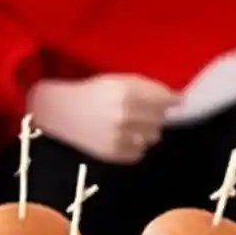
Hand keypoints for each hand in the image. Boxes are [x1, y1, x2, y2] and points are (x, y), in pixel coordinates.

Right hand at [28, 74, 179, 163]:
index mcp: (127, 93)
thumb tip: (178, 101)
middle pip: (161, 120)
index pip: (167, 101)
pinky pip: (139, 153)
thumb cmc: (90, 92)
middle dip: (153, 116)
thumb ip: (148, 88)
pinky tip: (120, 137)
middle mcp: (126, 115)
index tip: (171, 102)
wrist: (58, 111)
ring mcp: (120, 136)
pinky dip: (134, 145)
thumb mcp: (117, 81)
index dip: (171, 101)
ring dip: (144, 131)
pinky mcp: (113, 153)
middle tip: (138, 112)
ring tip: (128, 125)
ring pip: (152, 138)